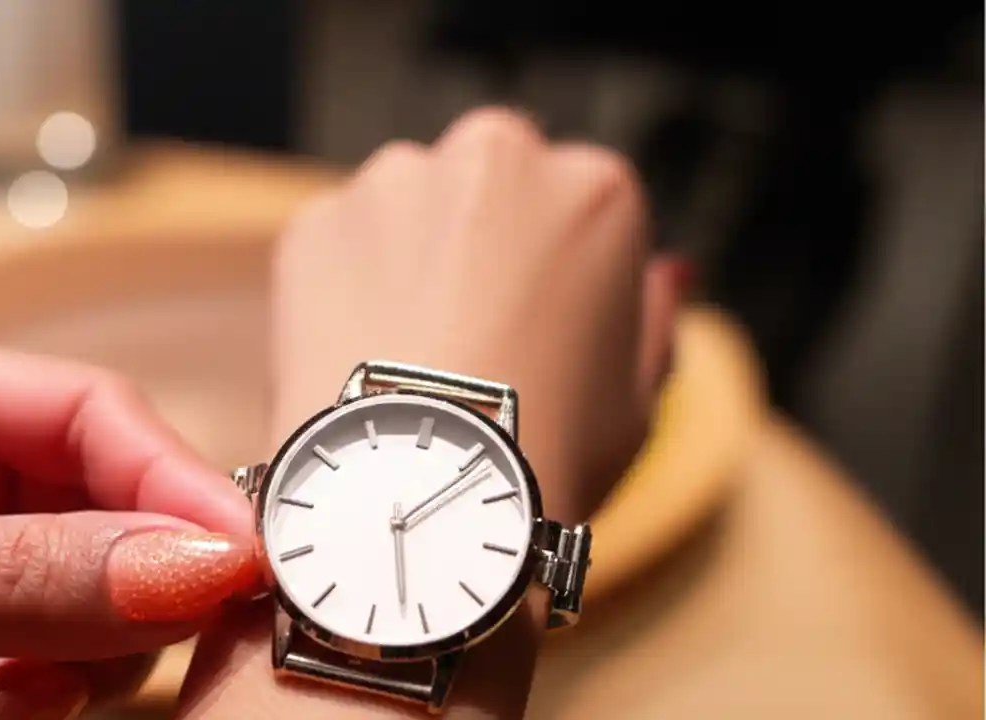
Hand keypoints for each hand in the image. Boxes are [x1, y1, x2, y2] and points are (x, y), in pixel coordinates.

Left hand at [0, 330, 255, 719]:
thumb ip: (9, 574)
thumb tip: (193, 564)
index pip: (92, 415)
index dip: (172, 479)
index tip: (239, 553)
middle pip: (120, 510)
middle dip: (133, 580)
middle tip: (141, 640)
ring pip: (111, 602)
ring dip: (88, 659)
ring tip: (15, 701)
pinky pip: (69, 676)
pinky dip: (50, 705)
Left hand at [181, 107, 685, 719]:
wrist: (418, 488)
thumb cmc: (549, 450)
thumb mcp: (638, 397)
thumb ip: (655, 316)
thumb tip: (669, 270)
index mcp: (594, 187)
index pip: (583, 206)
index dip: (562, 272)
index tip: (543, 327)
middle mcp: (494, 153)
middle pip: (493, 182)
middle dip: (486, 238)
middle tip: (473, 331)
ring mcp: (395, 181)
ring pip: (411, 205)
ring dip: (414, 253)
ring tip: (409, 353)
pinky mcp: (318, 221)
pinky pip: (342, 244)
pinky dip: (347, 285)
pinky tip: (359, 354)